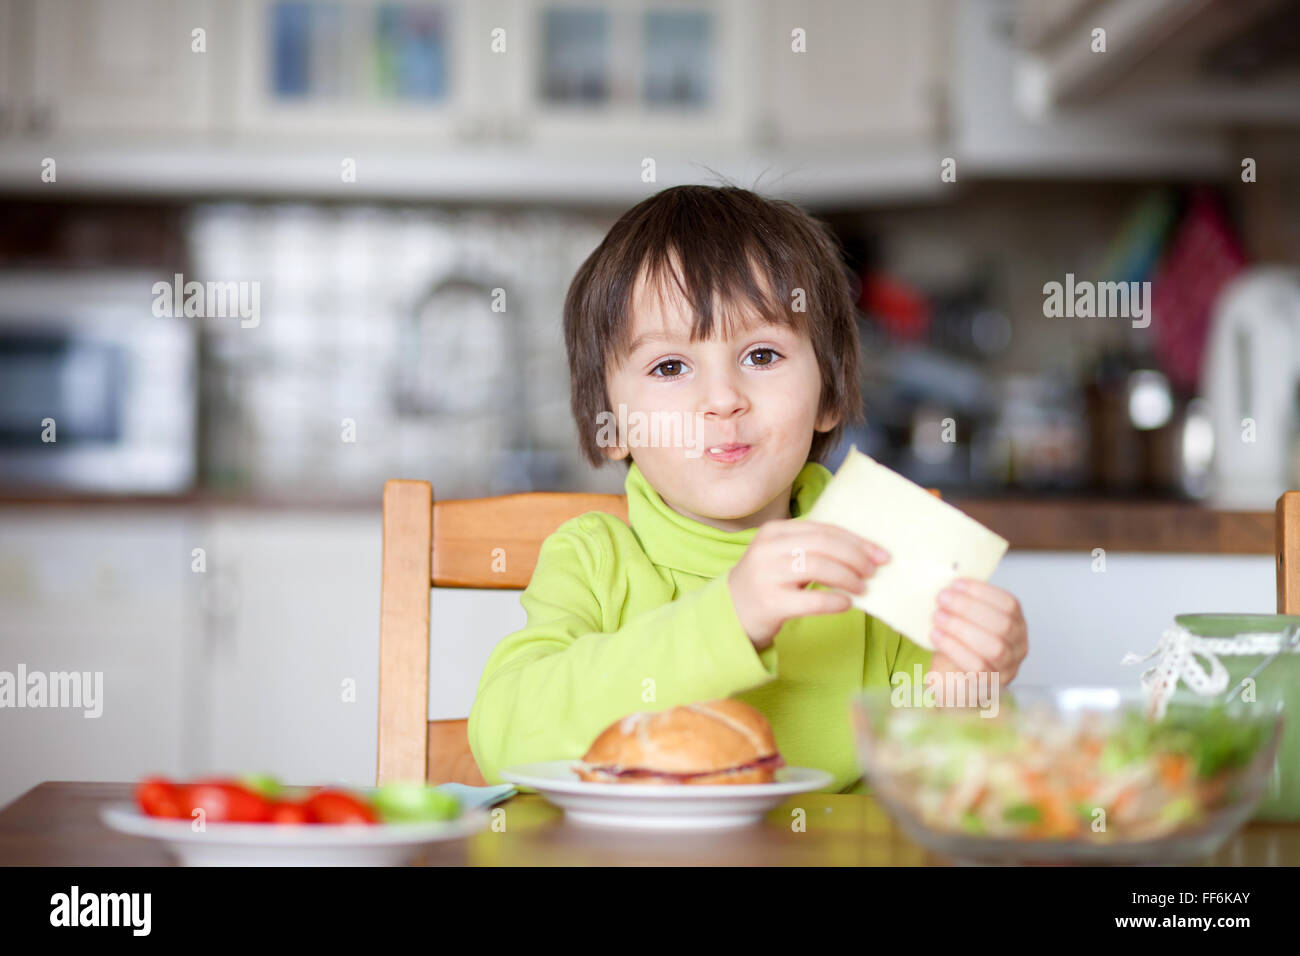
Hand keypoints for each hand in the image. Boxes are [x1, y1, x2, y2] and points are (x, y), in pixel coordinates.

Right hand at [727, 520, 888, 649]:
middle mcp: (768, 549)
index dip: (856, 541)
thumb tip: (863, 553)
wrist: (730, 613)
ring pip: (818, 567)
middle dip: (856, 557)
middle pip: (823, 545)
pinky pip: (811, 600)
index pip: (824, 529)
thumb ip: (812, 548)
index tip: (880, 554)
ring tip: (862, 588)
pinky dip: (834, 601)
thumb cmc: (766, 583)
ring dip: (848, 577)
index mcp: (774, 531)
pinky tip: (846, 604)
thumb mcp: (781, 556)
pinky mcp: (770, 603)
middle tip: (873, 571)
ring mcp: (767, 575)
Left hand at [927, 578, 1027, 687]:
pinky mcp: (990, 685)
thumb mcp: (966, 620)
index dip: (982, 592)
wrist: (952, 679)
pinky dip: (954, 648)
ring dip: (961, 628)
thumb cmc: (960, 644)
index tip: (955, 583)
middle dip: (969, 608)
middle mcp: (1018, 647)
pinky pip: (977, 668)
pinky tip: (936, 635)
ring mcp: (1008, 669)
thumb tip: (947, 582)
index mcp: (1017, 624)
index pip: (1010, 605)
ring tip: (937, 616)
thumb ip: (963, 603)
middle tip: (942, 598)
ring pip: (994, 647)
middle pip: (1003, 625)